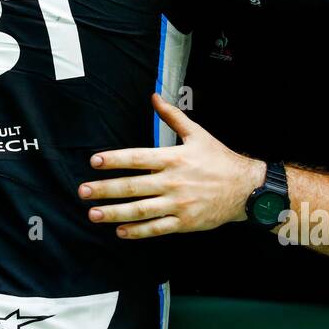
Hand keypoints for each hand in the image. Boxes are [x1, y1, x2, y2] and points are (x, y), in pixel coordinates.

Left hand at [80, 93, 264, 238]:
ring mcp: (178, 205)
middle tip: (83, 191)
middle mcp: (173, 182)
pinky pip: (157, 228)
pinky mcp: (184, 223)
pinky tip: (120, 231)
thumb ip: (173, 116)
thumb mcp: (197, 134)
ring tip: (93, 214)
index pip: (137, 158)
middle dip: (105, 189)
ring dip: (114, 213)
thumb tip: (154, 96)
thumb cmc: (220, 160)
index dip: (114, 160)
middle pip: (132, 186)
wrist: (246, 189)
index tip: (94, 162)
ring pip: (141, 210)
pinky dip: (137, 231)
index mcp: (174, 158)